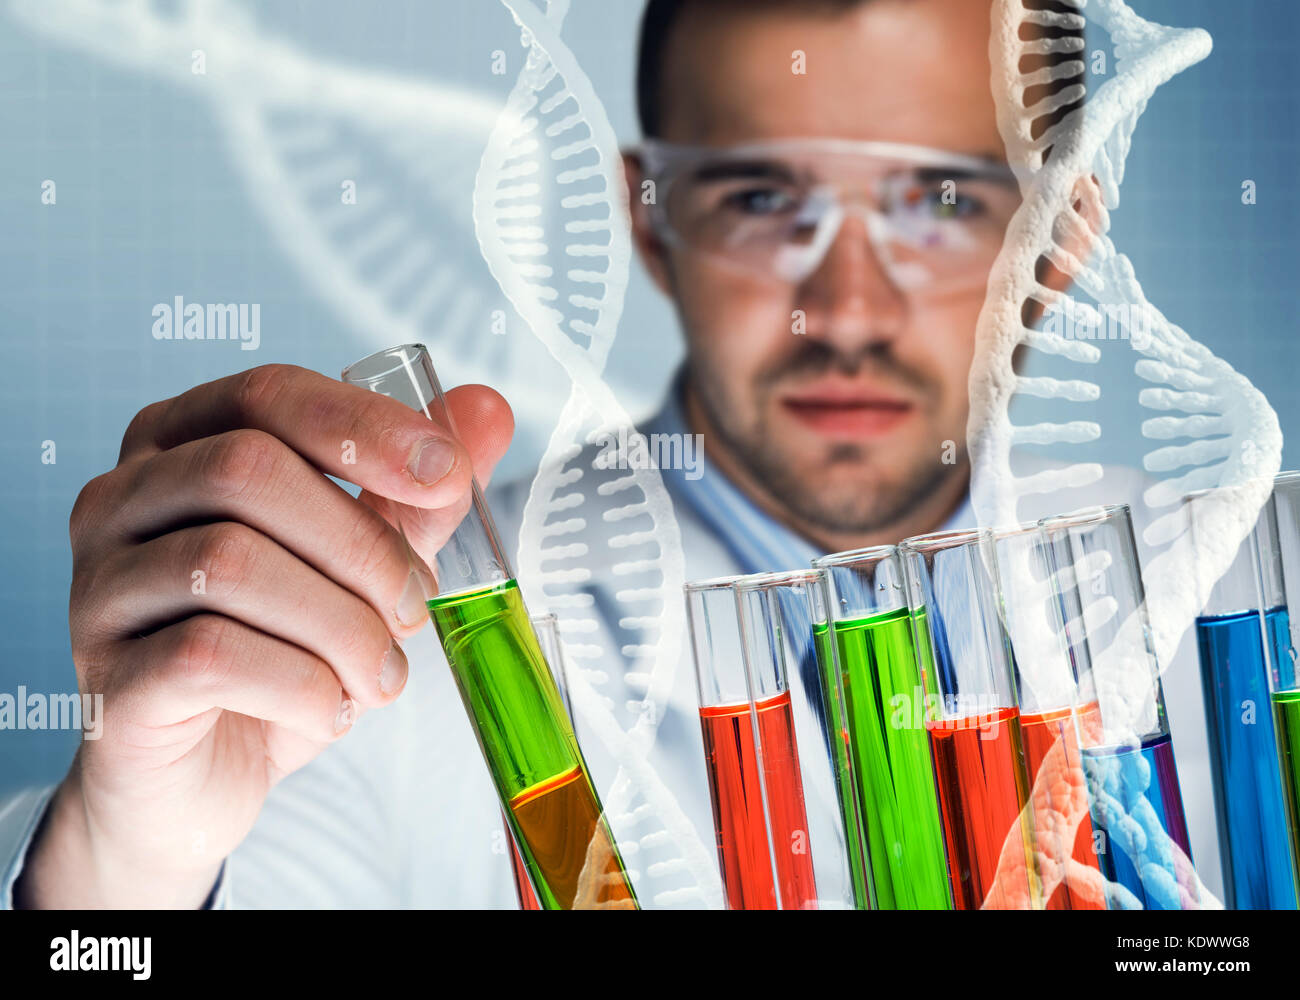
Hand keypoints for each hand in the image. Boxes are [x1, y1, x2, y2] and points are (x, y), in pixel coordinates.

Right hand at [15, 364, 511, 907]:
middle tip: (412, 607)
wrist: (206, 777)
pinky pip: (211, 655)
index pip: (268, 394)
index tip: (446, 475)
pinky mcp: (108, 679)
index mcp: (182, 445)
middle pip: (247, 470)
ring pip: (228, 562)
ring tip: (379, 672)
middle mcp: (121, 502)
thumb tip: (488, 408)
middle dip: (361, 543)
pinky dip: (301, 687)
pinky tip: (327, 710)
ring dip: (341, 625)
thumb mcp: (360, 565)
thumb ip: (415, 490)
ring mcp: (100, 589)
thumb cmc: (279, 650)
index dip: (365, 427)